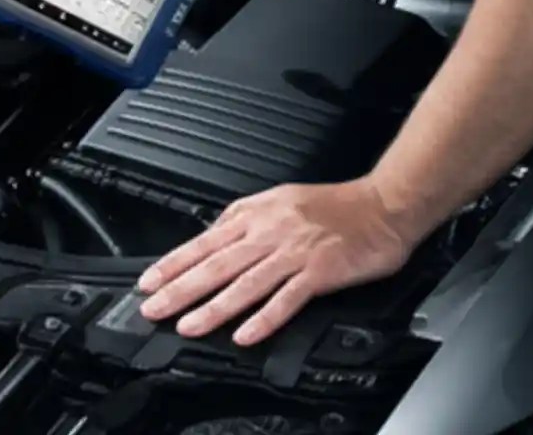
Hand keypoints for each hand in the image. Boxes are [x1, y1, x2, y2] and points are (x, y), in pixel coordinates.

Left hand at [137, 178, 420, 345]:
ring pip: (245, 284)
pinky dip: (264, 318)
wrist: (383, 205)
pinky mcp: (320, 272)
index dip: (173, 263)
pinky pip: (286, 299)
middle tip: (154, 307)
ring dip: (213, 308)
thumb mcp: (278, 198)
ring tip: (188, 326)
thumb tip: (212, 231)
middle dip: (180, 289)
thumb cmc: (334, 204)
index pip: (204, 242)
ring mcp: (293, 253)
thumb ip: (243, 216)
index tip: (148, 281)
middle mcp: (269, 234)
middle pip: (216, 265)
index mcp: (256, 216)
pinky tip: (245, 334)